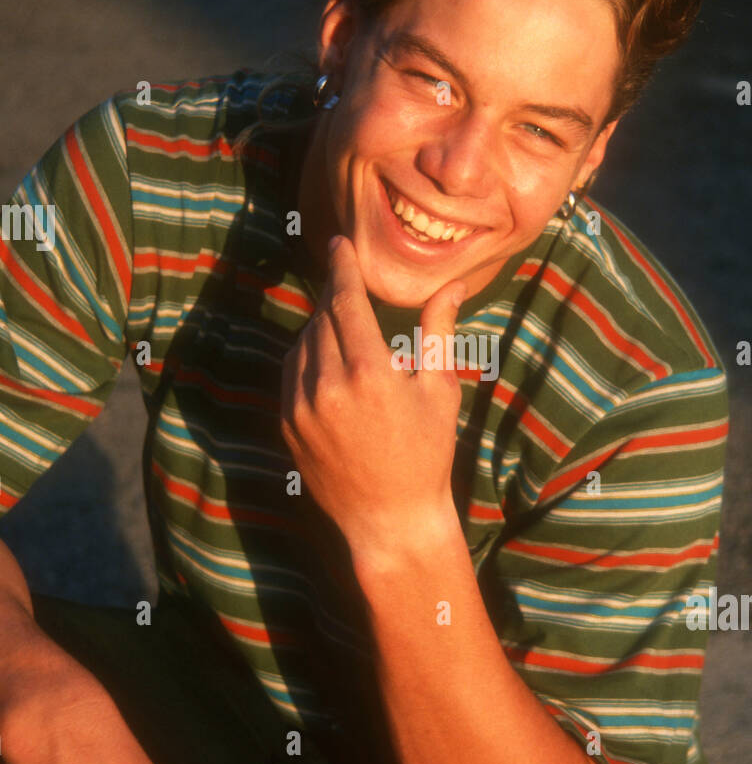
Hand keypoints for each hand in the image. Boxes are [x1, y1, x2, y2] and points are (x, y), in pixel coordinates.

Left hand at [280, 235, 466, 553]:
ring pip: (302, 343)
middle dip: (335, 296)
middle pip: (322, 317)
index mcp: (369, 371)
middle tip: (345, 281)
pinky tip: (328, 362)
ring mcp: (301, 407)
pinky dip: (306, 357)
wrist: (390, 518)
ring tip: (344, 329)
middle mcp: (328, 385)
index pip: (346, 299)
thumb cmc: (426, 453)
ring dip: (320, 327)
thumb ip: (438, 331)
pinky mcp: (286, 425)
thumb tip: (452, 286)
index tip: (339, 245)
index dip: (342, 267)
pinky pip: (290, 374)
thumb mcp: (439, 390)